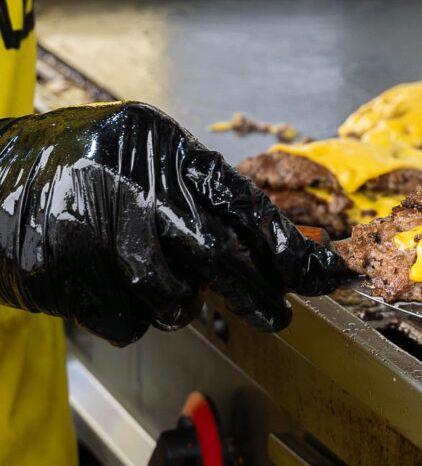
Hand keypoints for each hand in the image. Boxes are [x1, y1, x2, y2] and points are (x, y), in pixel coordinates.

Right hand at [0, 102, 347, 344]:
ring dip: (177, 306)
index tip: (320, 275)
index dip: (285, 246)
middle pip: (214, 253)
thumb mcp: (147, 163)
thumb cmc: (85, 175)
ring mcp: (88, 222)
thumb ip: (203, 200)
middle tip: (276, 317)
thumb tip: (276, 255)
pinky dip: (130, 320)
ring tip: (166, 295)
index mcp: (158, 145)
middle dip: (252, 294)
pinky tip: (116, 297)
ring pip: (168, 294)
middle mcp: (126, 178)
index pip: (241, 201)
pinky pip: (123, 320)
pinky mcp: (56, 265)